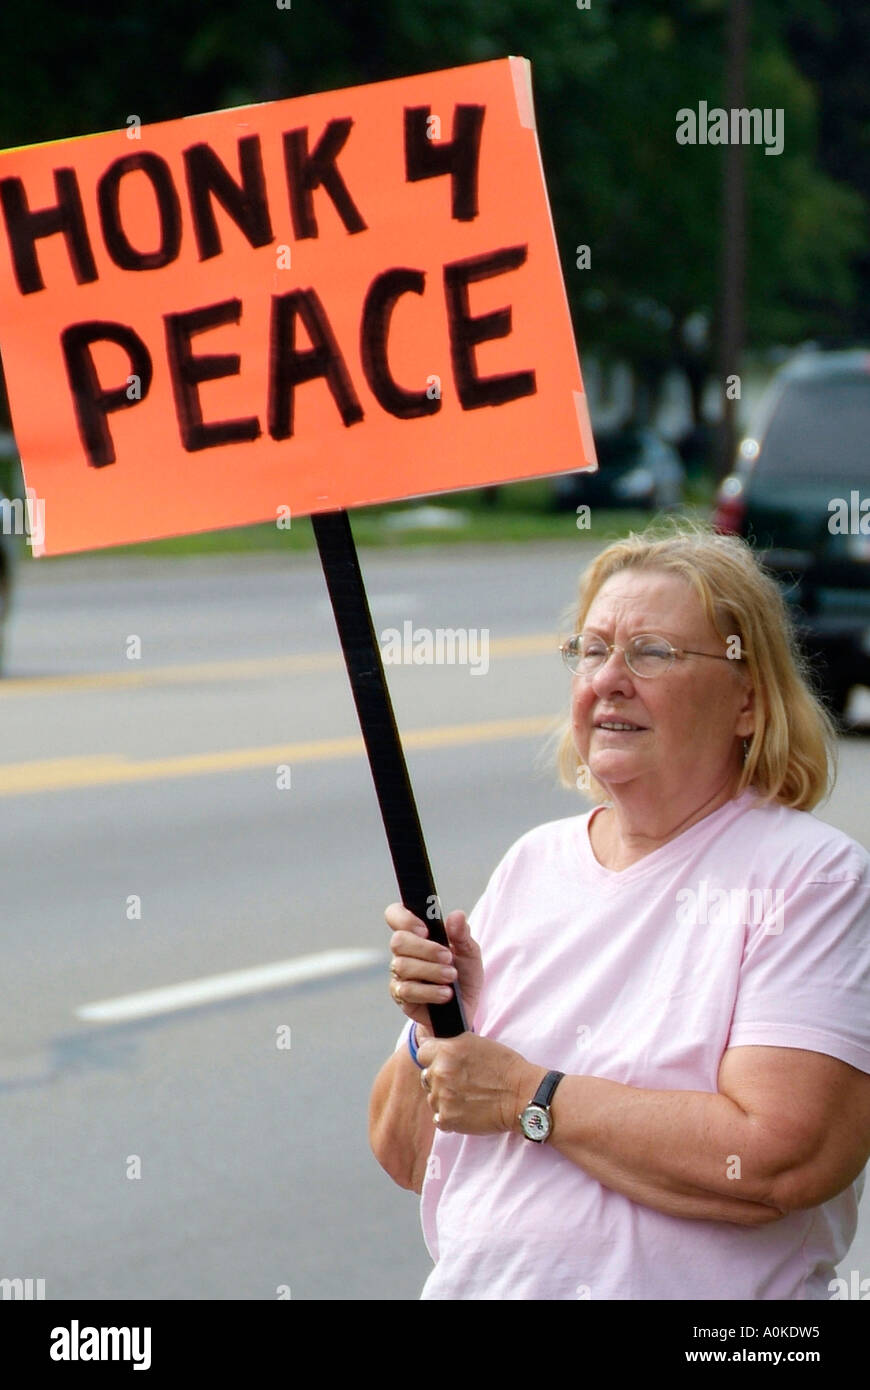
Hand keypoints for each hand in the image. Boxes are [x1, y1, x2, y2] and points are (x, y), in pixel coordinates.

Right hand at [385, 902, 483, 1036]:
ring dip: (431, 970)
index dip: (404, 918)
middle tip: (448, 957)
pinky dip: (430, 991)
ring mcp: (399, 974)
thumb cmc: (464, 975)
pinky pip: (407, 990)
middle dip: (425, 948)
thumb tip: (457, 915)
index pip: (395, 915)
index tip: (426, 929)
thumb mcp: (470, 953)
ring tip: (451, 976)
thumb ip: (462, 934)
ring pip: (402, 966)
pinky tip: (446, 994)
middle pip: (398, 941)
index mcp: (416, 934)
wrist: (464, 1009)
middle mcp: (403, 952)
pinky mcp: (401, 996)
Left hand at [416, 1033, 545, 1135]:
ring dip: (445, 1098)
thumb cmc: (505, 1068)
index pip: (423, 1051)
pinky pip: (439, 1117)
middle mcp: (440, 1073)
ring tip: (469, 1097)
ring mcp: (442, 1097)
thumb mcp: (477, 1043)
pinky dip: (450, 1116)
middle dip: (440, 1078)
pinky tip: (467, 1110)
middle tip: (463, 1082)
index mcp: (446, 1050)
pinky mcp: (447, 1119)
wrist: (522, 1096)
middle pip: (426, 1076)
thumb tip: (435, 1046)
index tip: (442, 1062)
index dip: (433, 1056)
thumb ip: (452, 1045)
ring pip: (432, 1097)